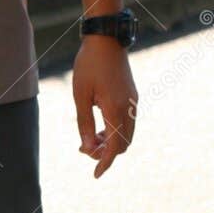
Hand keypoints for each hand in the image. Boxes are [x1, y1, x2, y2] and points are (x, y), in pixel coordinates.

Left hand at [72, 37, 137, 178]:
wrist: (106, 38)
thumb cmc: (89, 64)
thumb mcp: (80, 95)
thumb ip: (84, 123)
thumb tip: (88, 147)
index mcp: (116, 108)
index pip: (115, 146)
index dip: (105, 163)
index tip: (95, 174)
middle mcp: (129, 107)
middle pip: (124, 143)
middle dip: (106, 152)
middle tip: (84, 148)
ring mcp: (132, 100)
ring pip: (127, 133)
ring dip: (111, 141)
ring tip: (90, 138)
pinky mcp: (132, 95)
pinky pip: (128, 121)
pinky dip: (115, 130)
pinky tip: (99, 125)